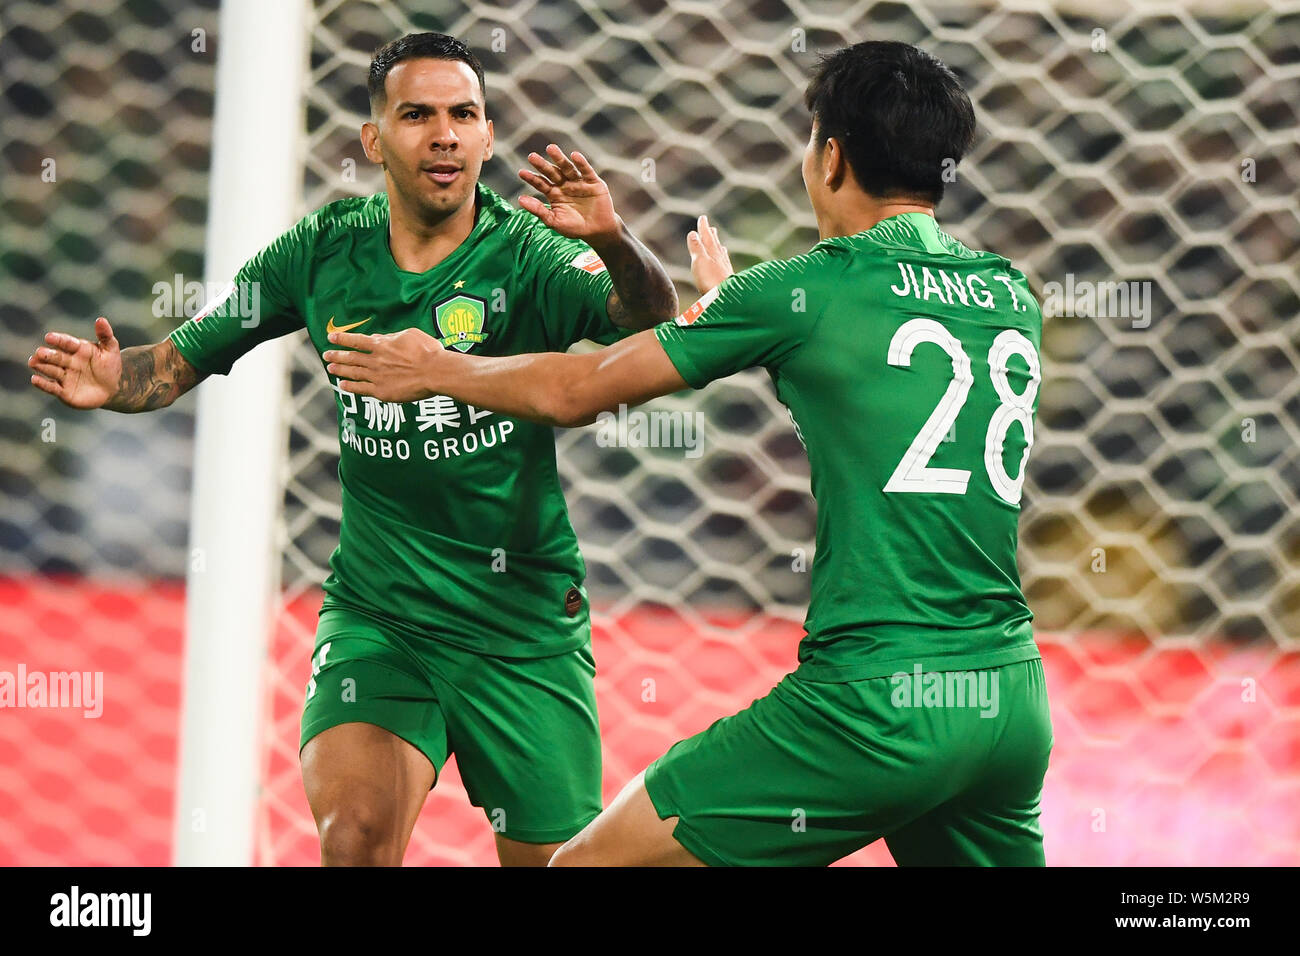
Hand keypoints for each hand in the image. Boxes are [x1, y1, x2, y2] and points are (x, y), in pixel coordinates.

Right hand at [29, 317, 122, 408]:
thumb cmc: (109, 366)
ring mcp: (64, 376)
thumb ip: (105, 335)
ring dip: (42, 366)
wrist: (111, 389)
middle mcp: (67, 361)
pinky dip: (43, 384)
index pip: (67, 343)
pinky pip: (51, 387)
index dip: (58, 340)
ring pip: (51, 370)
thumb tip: (101, 320)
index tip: (49, 337)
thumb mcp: (111, 350)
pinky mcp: (63, 391)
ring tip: (33, 362)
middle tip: (40, 352)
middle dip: (47, 354)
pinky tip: (34, 379)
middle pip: (56, 357)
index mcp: (77, 349)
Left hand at [324, 327, 447, 402]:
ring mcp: (377, 377)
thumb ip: (392, 336)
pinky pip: (361, 389)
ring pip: (353, 372)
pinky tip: (343, 385)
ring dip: (340, 370)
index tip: (331, 337)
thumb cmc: (428, 351)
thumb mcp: (410, 334)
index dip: (343, 339)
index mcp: (382, 345)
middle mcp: (376, 360)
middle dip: (337, 355)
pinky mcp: (382, 392)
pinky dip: (350, 387)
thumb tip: (381, 337)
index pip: (357, 341)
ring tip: (330, 368)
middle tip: (326, 355)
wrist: (435, 372)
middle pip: (351, 357)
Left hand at [518, 144, 620, 246]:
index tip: (521, 173)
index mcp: (554, 193)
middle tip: (531, 156)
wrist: (598, 232)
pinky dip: (581, 163)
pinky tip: (574, 155)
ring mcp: (579, 182)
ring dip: (559, 159)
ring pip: (567, 168)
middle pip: (552, 173)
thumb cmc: (575, 228)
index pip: (541, 183)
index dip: (532, 178)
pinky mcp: (593, 182)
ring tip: (550, 148)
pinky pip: (586, 171)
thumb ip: (539, 210)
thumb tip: (520, 199)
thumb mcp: (554, 221)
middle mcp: (565, 185)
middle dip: (542, 165)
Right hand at [687, 215, 732, 294]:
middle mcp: (719, 257)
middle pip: (715, 243)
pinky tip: (724, 261)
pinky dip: (722, 258)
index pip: (707, 236)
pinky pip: (724, 263)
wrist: (727, 297)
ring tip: (717, 242)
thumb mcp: (699, 261)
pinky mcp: (727, 277)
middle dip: (711, 234)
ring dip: (717, 245)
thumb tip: (693, 233)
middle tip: (711, 227)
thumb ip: (696, 247)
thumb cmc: (711, 280)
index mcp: (711, 252)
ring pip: (720, 252)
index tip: (702, 218)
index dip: (703, 227)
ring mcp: (724, 267)